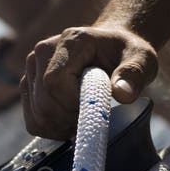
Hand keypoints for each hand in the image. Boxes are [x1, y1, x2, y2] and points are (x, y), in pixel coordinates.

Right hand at [20, 25, 157, 138]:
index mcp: (71, 41)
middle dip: (68, 120)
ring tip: (83, 119)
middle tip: (92, 120)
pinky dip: (51, 129)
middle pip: (43, 101)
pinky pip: (32, 119)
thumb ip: (134, 75)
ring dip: (60, 127)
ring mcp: (32, 67)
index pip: (54, 82)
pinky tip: (70, 123)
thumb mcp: (141, 59)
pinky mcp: (28, 83)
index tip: (95, 110)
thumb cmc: (126, 53)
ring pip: (36, 113)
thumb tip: (123, 94)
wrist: (111, 47)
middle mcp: (44, 51)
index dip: (72, 105)